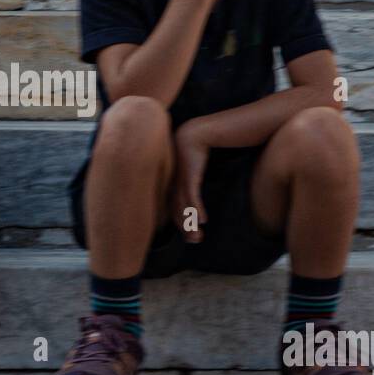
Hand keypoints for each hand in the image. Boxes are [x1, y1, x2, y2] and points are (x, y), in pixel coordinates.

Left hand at [171, 119, 211, 242]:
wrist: (195, 133)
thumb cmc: (193, 151)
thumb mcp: (188, 169)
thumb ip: (188, 183)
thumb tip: (191, 195)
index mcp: (169, 185)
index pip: (172, 209)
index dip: (179, 224)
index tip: (189, 235)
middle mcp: (172, 185)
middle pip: (175, 211)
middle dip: (184, 228)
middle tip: (194, 241)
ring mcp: (179, 180)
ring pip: (183, 207)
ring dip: (191, 223)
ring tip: (198, 237)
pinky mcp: (189, 175)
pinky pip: (192, 196)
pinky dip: (196, 209)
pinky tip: (203, 220)